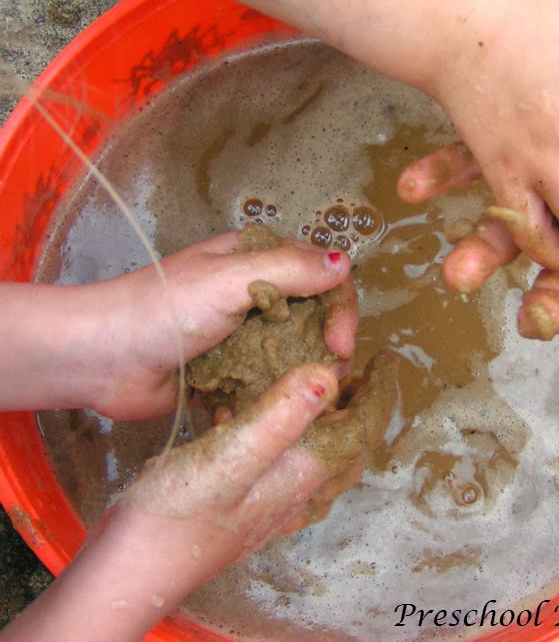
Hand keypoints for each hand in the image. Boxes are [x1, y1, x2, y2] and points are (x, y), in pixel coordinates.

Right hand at [0, 364, 365, 641]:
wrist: (132, 568)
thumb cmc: (177, 515)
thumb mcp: (230, 457)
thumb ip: (280, 417)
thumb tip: (329, 374)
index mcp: (303, 473)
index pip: (362, 429)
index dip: (380, 392)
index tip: (389, 359)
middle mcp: (296, 491)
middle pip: (349, 446)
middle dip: (363, 407)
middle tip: (364, 372)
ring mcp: (271, 502)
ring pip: (321, 456)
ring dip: (331, 421)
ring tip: (323, 389)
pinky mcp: (245, 503)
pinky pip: (286, 463)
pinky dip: (291, 436)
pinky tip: (261, 418)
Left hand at [87, 231, 355, 419]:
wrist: (105, 360)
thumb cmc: (165, 309)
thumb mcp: (230, 279)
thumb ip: (290, 269)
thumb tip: (346, 262)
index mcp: (257, 258)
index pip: (322, 273)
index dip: (341, 306)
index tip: (341, 343)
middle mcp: (257, 292)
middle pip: (316, 314)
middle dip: (329, 343)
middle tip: (331, 372)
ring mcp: (246, 333)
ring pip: (298, 348)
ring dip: (308, 369)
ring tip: (309, 395)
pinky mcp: (234, 368)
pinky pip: (272, 377)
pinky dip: (281, 389)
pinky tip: (284, 407)